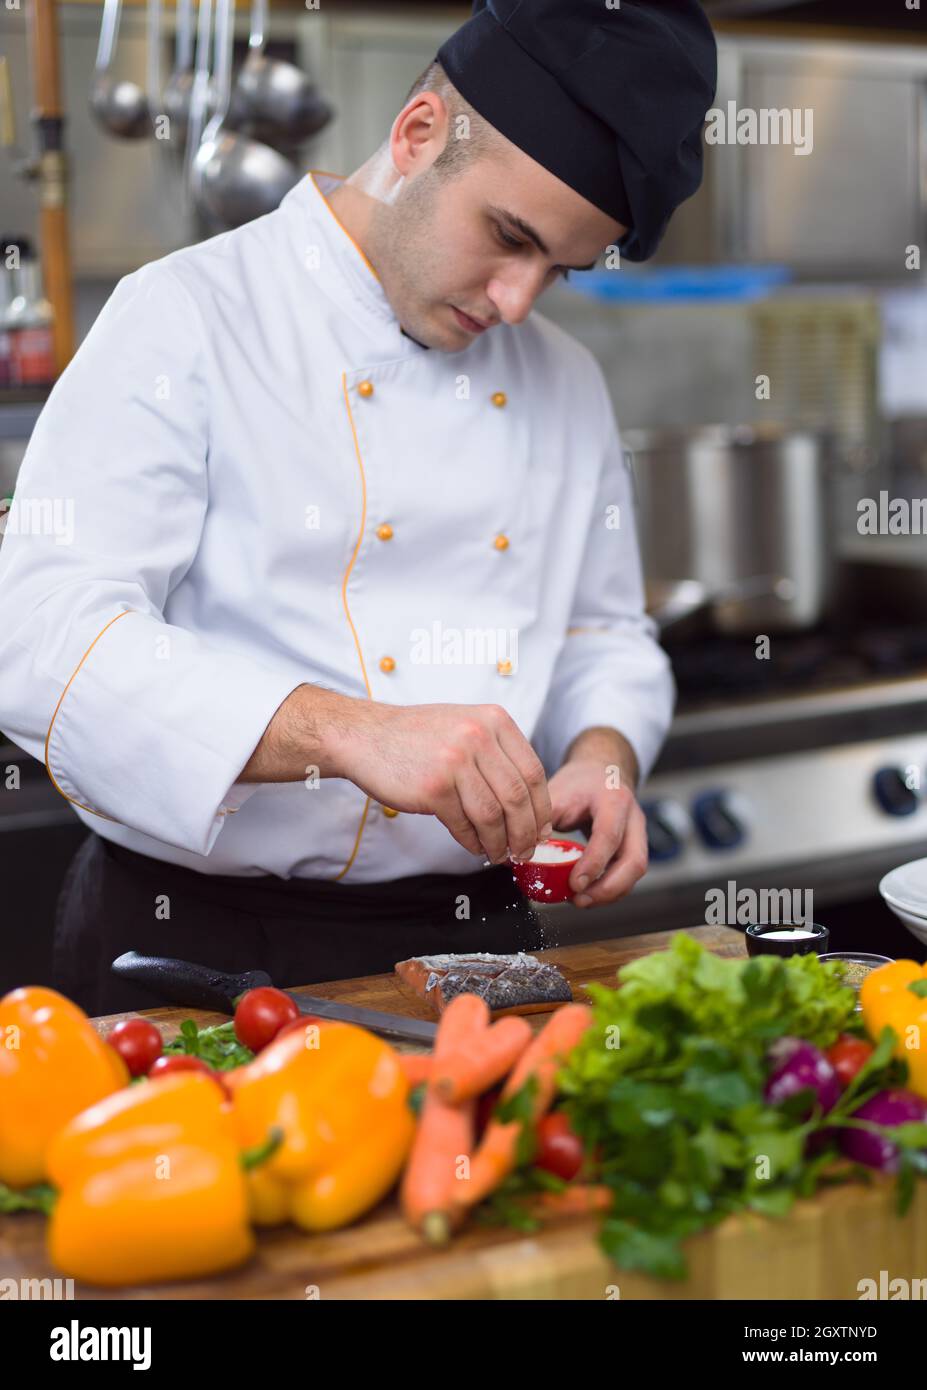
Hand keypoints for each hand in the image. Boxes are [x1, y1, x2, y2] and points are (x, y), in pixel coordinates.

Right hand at [330, 699, 552, 864]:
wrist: (365, 736)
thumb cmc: (417, 737)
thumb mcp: (466, 726)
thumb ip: (498, 755)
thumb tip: (531, 806)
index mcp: (494, 720)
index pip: (533, 772)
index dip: (541, 808)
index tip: (542, 829)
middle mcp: (479, 736)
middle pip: (517, 797)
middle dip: (526, 832)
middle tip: (525, 851)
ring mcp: (455, 761)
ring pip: (493, 815)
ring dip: (500, 843)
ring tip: (499, 854)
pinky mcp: (434, 787)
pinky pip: (464, 824)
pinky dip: (472, 841)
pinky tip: (474, 846)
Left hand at [547, 741, 647, 907]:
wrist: (600, 773)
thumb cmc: (579, 784)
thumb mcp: (557, 794)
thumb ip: (539, 822)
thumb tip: (515, 854)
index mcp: (613, 800)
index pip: (608, 835)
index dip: (593, 863)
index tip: (574, 883)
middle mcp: (633, 818)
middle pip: (635, 861)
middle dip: (608, 888)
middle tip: (580, 900)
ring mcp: (638, 834)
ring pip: (635, 872)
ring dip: (609, 893)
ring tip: (580, 900)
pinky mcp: (634, 848)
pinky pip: (628, 875)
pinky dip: (609, 889)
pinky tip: (587, 893)